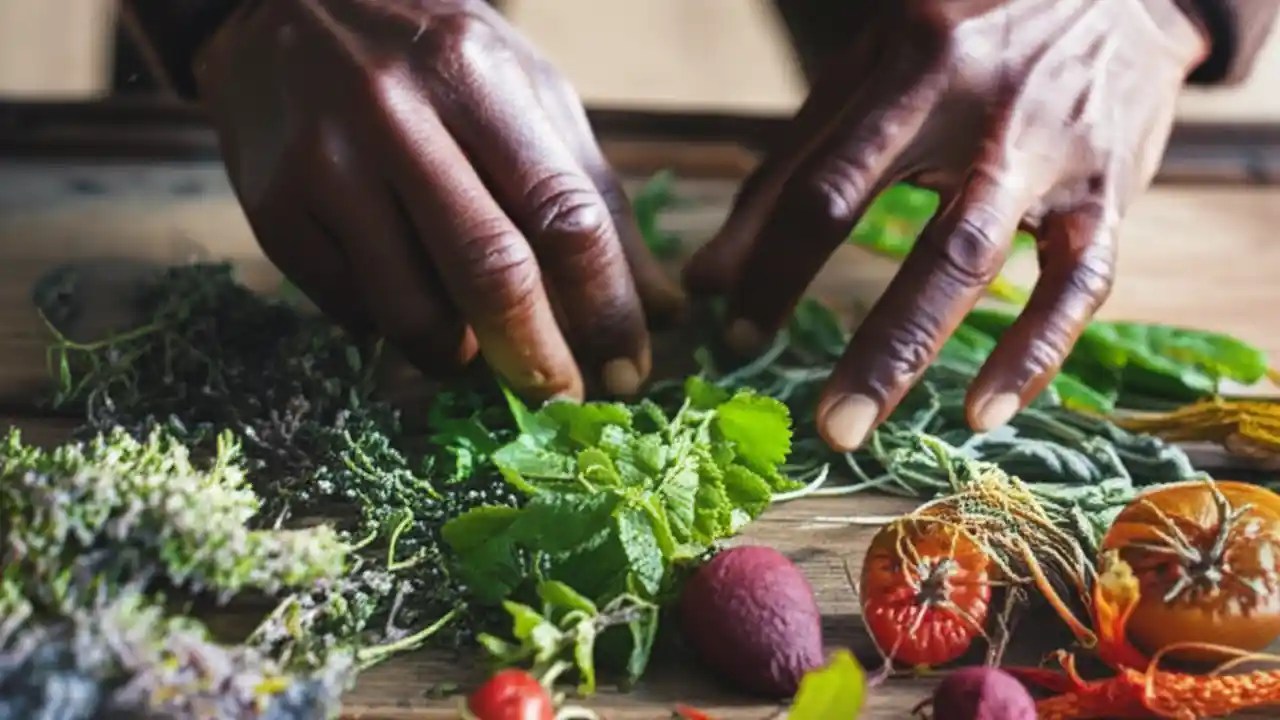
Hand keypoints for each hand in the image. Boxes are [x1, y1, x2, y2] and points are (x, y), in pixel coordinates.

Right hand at [195, 0, 681, 401]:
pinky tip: (405, 295)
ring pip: (414, 312)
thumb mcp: (524, 94)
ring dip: (460, 356)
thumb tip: (661, 308)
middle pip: (491, 272)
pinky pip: (352, 311)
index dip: (607, 307)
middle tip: (562, 398)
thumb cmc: (430, 57)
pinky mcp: (273, 210)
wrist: (280, 7)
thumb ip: (592, 193)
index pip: (564, 215)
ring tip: (476, 346)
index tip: (628, 369)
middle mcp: (395, 115)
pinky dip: (393, 329)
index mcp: (476, 76)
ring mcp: (326, 164)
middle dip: (540, 357)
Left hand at [685, 0, 1207, 449]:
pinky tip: (985, 414)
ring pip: (982, 264)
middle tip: (817, 426)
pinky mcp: (1110, 195)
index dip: (772, 266)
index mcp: (910, 74)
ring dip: (917, 353)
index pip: (826, 187)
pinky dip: (1035, 354)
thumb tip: (706, 279)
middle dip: (865, 341)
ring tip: (862, 429)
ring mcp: (1053, 159)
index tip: (732, 332)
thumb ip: (791, 167)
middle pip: (916, 239)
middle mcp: (984, 116)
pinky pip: (1079, 286)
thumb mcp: (871, 70)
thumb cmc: (967, 33)